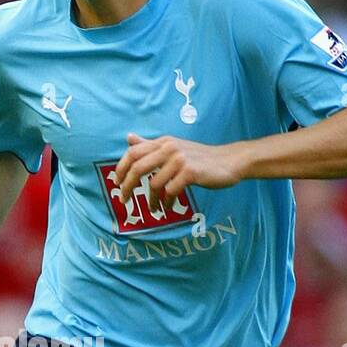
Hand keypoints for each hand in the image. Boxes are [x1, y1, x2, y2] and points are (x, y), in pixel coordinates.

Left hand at [114, 133, 246, 208]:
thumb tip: (129, 138)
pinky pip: (170, 191)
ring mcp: (180, 160)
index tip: (117, 183)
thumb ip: (150, 145)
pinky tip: (168, 207)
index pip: (133, 152)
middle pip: (138, 167)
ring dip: (151, 200)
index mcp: (163, 142)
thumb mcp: (173, 147)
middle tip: (123, 200)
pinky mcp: (190, 172)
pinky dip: (166, 202)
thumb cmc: (200, 158)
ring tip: (154, 209)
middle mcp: (169, 148)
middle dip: (127, 186)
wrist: (229, 161)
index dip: (121, 169)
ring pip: (154, 183)